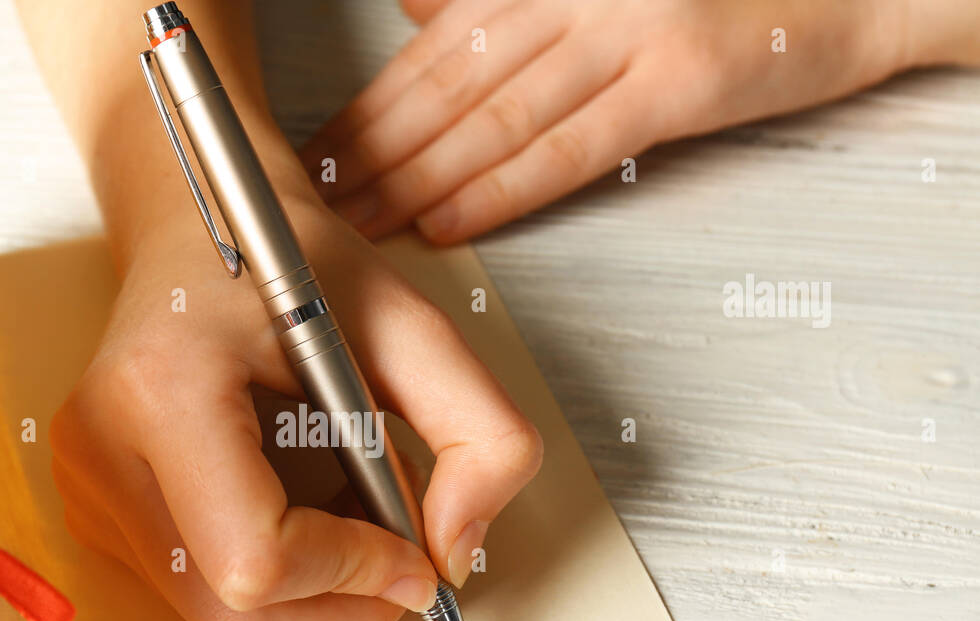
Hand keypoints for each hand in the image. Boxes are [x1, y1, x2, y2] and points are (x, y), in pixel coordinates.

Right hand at [50, 195, 541, 620]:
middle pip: (233, 615)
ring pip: (216, 620)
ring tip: (352, 515)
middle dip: (340, 606)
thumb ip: (481, 433)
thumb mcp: (412, 323)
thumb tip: (454, 555)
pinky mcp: (92, 509)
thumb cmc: (291, 262)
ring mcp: (85, 486)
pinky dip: (274, 579)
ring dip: (313, 594)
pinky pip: (196, 594)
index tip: (417, 557)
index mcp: (164, 386)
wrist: (197, 227)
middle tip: (400, 558)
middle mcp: (101, 446)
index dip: (355, 576)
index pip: (257, 557)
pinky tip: (302, 511)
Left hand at [301, 0, 976, 243]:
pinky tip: (448, 223)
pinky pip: (569, 147)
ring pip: (493, 117)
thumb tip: (422, 12)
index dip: (372, 106)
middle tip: (320, 200)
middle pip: (448, 84)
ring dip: (419, 177)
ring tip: (365, 222)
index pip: (435, 48)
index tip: (324, 152)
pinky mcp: (676, 81)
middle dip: (375, 149)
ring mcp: (626, 32)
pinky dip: (501, 190)